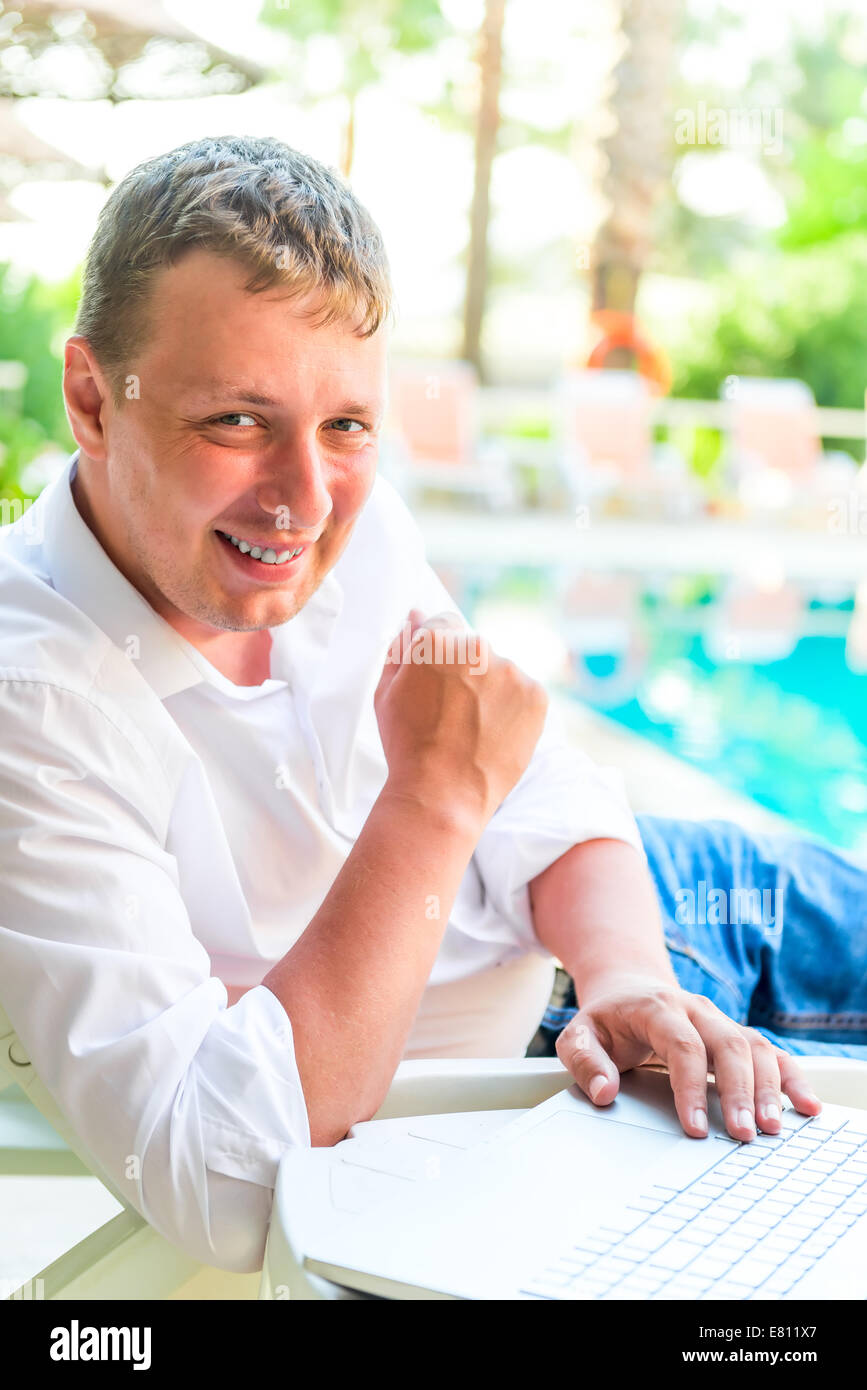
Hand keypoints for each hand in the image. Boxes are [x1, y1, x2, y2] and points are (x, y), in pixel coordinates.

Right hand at [375, 608, 547, 828]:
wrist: (442, 793)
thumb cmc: (409, 747)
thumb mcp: (387, 693)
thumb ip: (402, 649)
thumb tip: (414, 619)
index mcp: (437, 640)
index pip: (444, 624)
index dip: (439, 655)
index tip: (438, 680)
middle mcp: (477, 647)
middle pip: (473, 648)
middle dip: (464, 673)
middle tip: (452, 712)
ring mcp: (511, 671)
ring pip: (501, 671)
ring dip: (491, 690)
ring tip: (473, 728)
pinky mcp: (536, 695)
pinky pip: (524, 692)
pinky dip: (513, 709)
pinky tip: (493, 733)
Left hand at [555, 977, 822, 1141]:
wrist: (629, 988)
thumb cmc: (606, 1020)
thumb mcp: (578, 1035)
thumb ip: (583, 1061)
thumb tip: (604, 1092)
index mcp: (656, 1007)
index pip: (680, 1044)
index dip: (690, 1086)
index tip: (696, 1127)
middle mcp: (695, 1009)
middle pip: (727, 1043)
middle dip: (739, 1090)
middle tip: (743, 1133)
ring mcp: (720, 1020)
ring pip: (754, 1046)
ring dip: (768, 1087)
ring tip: (772, 1128)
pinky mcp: (736, 1035)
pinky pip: (771, 1052)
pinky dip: (790, 1077)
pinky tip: (805, 1105)